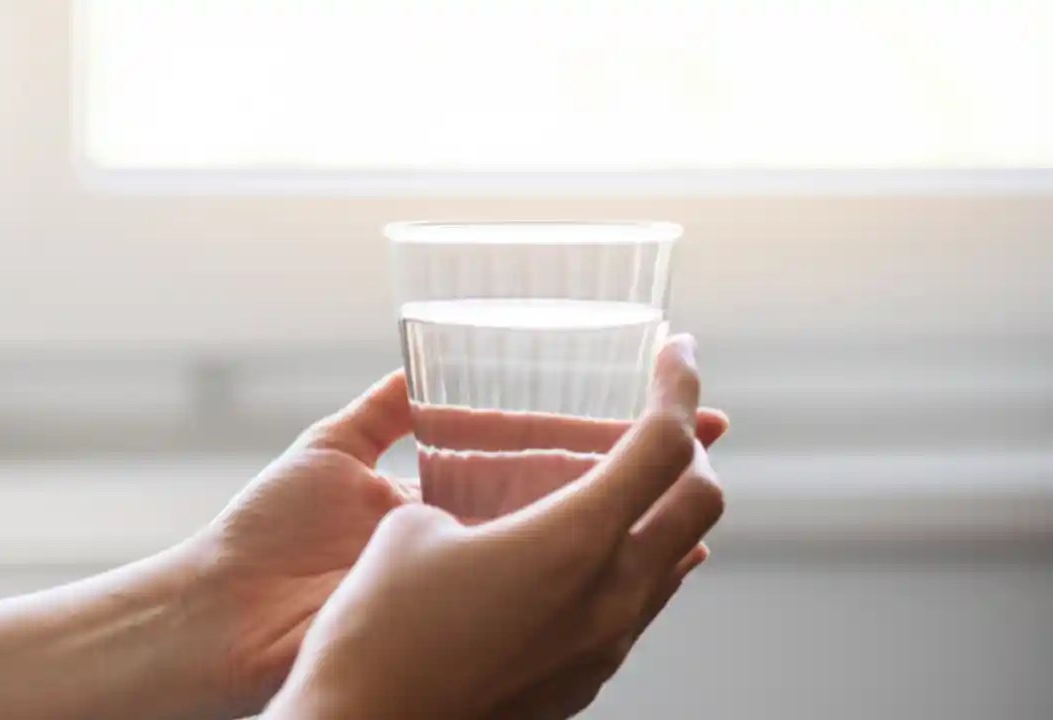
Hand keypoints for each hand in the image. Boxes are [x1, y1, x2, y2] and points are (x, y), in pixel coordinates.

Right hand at [263, 335, 723, 718]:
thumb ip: (472, 500)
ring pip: (677, 559)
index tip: (680, 352)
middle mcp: (609, 598)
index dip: (678, 386)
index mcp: (573, 543)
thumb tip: (487, 508)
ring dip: (664, 506)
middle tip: (659, 415)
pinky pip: (639, 605)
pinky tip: (589, 548)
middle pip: (701, 502)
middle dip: (691, 445)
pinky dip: (634, 558)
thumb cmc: (374, 633)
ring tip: (622, 475)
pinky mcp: (582, 682)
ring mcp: (603, 648)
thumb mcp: (413, 530)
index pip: (663, 445)